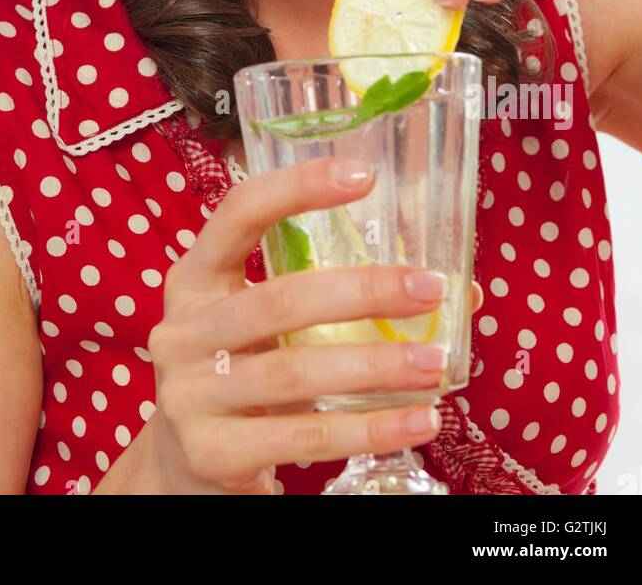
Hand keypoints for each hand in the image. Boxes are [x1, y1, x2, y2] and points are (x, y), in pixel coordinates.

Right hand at [145, 156, 482, 494]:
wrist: (185, 466)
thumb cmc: (242, 374)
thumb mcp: (265, 327)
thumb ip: (334, 301)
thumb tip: (459, 290)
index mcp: (195, 277)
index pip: (239, 212)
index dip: (298, 188)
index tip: (365, 176)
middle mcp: (183, 329)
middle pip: (279, 300)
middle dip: (363, 291)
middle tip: (429, 289)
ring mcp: (189, 393)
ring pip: (295, 373)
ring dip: (375, 365)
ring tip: (433, 362)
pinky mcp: (211, 452)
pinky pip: (303, 437)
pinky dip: (368, 429)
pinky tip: (417, 421)